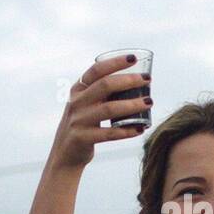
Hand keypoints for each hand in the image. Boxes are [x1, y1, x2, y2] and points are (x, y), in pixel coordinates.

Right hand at [48, 54, 151, 169]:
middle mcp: (76, 102)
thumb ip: (101, 93)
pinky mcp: (82, 138)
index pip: (96, 70)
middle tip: (147, 79)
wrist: (64, 155)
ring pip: (109, 108)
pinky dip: (127, 131)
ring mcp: (78, 120)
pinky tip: (140, 128)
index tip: (133, 59)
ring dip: (132, 104)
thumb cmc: (83, 126)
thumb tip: (134, 81)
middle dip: (129, 80)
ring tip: (149, 102)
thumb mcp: (86, 105)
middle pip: (105, 85)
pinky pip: (109, 134)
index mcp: (77, 90)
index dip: (115, 62)